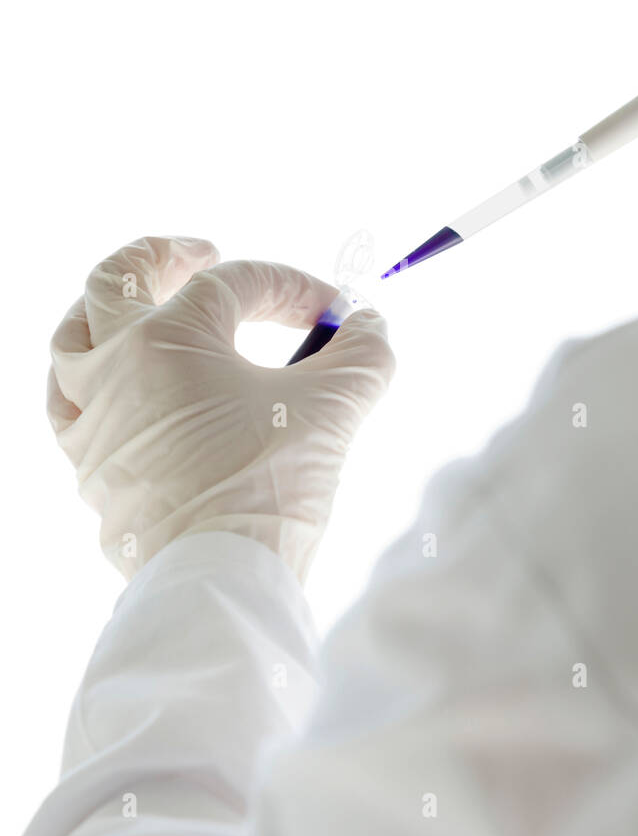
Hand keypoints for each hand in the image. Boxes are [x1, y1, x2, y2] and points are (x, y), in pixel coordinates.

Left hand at [47, 236, 394, 581]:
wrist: (219, 582)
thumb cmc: (268, 489)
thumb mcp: (331, 410)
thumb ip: (360, 356)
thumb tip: (370, 327)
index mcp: (167, 339)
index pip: (237, 284)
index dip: (296, 288)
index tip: (339, 316)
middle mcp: (114, 369)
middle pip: (119, 280)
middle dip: (164, 255)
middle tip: (202, 253)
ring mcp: (93, 421)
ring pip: (72, 340)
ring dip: (106, 313)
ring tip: (140, 308)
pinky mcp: (90, 469)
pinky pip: (70, 408)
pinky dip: (92, 384)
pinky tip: (120, 391)